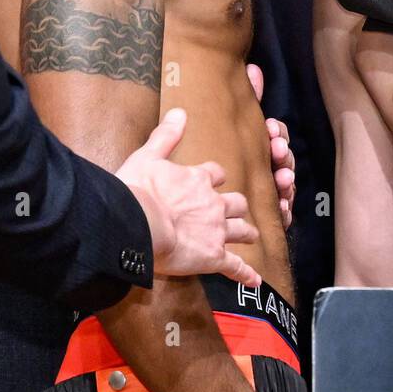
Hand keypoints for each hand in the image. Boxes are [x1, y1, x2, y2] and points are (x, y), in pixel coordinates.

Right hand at [117, 108, 261, 287]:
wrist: (138, 224)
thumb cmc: (137, 191)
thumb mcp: (148, 156)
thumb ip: (166, 135)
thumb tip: (179, 111)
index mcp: (197, 179)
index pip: (215, 174)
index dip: (215, 178)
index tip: (214, 181)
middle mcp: (213, 203)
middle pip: (235, 202)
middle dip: (237, 206)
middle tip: (238, 211)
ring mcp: (216, 230)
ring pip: (241, 229)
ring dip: (246, 232)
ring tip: (251, 236)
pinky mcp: (213, 256)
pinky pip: (235, 266)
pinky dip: (246, 273)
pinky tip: (255, 280)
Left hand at [247, 64, 296, 229]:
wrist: (215, 200)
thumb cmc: (234, 156)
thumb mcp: (241, 127)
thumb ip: (250, 98)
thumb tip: (253, 67)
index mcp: (265, 146)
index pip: (277, 136)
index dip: (276, 131)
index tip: (269, 126)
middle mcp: (274, 167)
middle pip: (286, 159)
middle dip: (284, 154)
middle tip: (276, 150)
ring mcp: (276, 191)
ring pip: (287, 185)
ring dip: (287, 181)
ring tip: (282, 179)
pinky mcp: (274, 214)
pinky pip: (284, 212)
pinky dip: (285, 209)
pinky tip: (282, 207)